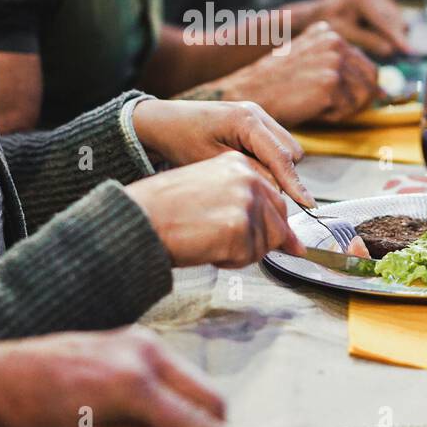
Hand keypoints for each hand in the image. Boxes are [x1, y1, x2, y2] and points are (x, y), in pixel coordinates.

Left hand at [0, 327, 224, 426]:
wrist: (7, 376)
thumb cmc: (41, 416)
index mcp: (134, 385)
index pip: (197, 420)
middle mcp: (145, 354)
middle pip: (209, 393)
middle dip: (209, 424)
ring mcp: (143, 339)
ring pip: (195, 378)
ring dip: (191, 406)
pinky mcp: (137, 335)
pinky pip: (174, 366)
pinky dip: (176, 390)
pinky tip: (153, 411)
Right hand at [125, 151, 305, 266]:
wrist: (140, 218)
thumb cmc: (163, 208)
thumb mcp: (208, 191)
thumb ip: (243, 203)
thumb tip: (287, 237)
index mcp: (238, 164)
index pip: (275, 200)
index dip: (274, 226)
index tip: (285, 243)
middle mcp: (247, 178)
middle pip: (278, 222)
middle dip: (261, 241)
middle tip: (231, 245)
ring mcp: (245, 202)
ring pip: (266, 243)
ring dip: (243, 253)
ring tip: (211, 242)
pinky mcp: (239, 227)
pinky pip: (249, 257)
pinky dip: (231, 262)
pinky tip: (208, 249)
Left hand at [132, 99, 314, 206]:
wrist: (164, 121)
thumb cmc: (181, 139)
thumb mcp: (212, 162)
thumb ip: (248, 173)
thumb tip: (276, 188)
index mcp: (247, 119)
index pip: (281, 157)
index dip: (295, 183)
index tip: (308, 205)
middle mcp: (257, 113)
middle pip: (291, 152)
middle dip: (284, 174)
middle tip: (258, 191)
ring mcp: (258, 114)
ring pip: (286, 149)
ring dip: (276, 167)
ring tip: (247, 178)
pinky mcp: (254, 121)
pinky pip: (274, 145)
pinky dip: (268, 160)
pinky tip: (246, 168)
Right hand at [207, 22, 380, 126]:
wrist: (250, 93)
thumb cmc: (276, 84)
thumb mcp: (308, 62)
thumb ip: (340, 67)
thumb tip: (379, 89)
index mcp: (330, 33)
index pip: (367, 65)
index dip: (360, 88)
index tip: (345, 99)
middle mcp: (335, 42)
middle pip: (371, 80)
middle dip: (356, 100)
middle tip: (330, 108)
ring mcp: (334, 61)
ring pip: (363, 97)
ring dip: (344, 109)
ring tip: (317, 106)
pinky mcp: (330, 84)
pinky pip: (348, 110)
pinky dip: (333, 117)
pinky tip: (311, 109)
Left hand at [291, 0, 409, 56]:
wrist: (319, 10)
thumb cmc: (328, 23)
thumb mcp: (346, 35)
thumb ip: (368, 41)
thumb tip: (391, 50)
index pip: (385, 22)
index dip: (397, 38)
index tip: (408, 51)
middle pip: (395, 19)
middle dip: (393, 36)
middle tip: (383, 51)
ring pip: (396, 18)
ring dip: (388, 31)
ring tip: (366, 35)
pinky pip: (392, 15)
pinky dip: (385, 25)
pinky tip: (368, 27)